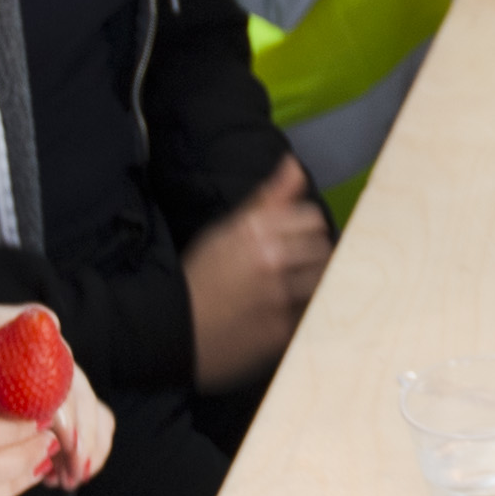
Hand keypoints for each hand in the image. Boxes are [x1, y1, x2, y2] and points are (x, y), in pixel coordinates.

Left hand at [0, 298, 116, 487]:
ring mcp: (47, 381)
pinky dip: (70, 455)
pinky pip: (69, 431)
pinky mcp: (40, 406)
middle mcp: (48, 352)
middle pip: (80, 394)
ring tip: (70, 480)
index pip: (60, 367)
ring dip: (84, 448)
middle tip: (76, 467)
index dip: (66, 402)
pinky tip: (58, 480)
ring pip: (85, 414)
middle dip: (82, 434)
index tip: (60, 433)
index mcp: (30, 329)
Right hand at [184, 165, 332, 390]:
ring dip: (312, 282)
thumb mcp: (226, 229)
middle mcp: (271, 260)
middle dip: (311, 255)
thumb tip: (295, 165)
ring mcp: (278, 298)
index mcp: (256, 231)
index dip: (304, 227)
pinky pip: (310, 312)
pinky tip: (280, 311)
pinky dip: (301, 310)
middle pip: (322, 249)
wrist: (172, 328)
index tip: (294, 237)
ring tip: (291, 288)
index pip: (312, 218)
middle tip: (293, 265)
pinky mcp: (282, 330)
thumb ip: (269, 198)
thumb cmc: (199, 276)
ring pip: (321, 280)